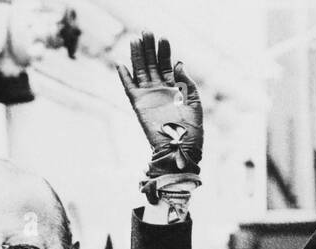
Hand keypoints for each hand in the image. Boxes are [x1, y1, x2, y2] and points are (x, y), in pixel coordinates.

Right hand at [116, 32, 202, 179]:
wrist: (182, 148)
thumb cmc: (192, 130)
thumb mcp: (195, 102)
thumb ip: (187, 83)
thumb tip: (178, 63)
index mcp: (174, 89)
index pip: (166, 65)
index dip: (165, 52)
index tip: (163, 38)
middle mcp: (160, 90)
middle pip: (152, 64)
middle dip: (149, 48)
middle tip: (147, 32)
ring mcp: (149, 97)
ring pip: (140, 71)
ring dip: (137, 56)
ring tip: (135, 40)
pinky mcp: (139, 106)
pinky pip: (129, 89)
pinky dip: (124, 77)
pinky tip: (120, 64)